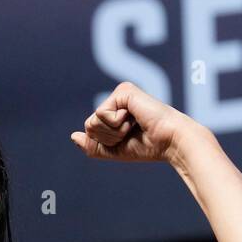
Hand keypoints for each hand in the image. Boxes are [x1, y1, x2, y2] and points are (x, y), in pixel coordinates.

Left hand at [70, 82, 198, 163]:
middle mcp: (116, 100)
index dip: (105, 142)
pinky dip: (117, 124)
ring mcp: (119, 94)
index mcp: (114, 112)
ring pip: (93, 121)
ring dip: (113, 132)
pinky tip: (135, 119)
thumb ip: (93, 146)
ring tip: (134, 126)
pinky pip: (101, 115)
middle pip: (89, 125)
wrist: (169, 142)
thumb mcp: (114, 150)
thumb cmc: (147, 147)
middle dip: (107, 137)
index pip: (90, 130)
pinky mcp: (123, 91)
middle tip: (130, 132)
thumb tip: (73, 136)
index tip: (127, 138)